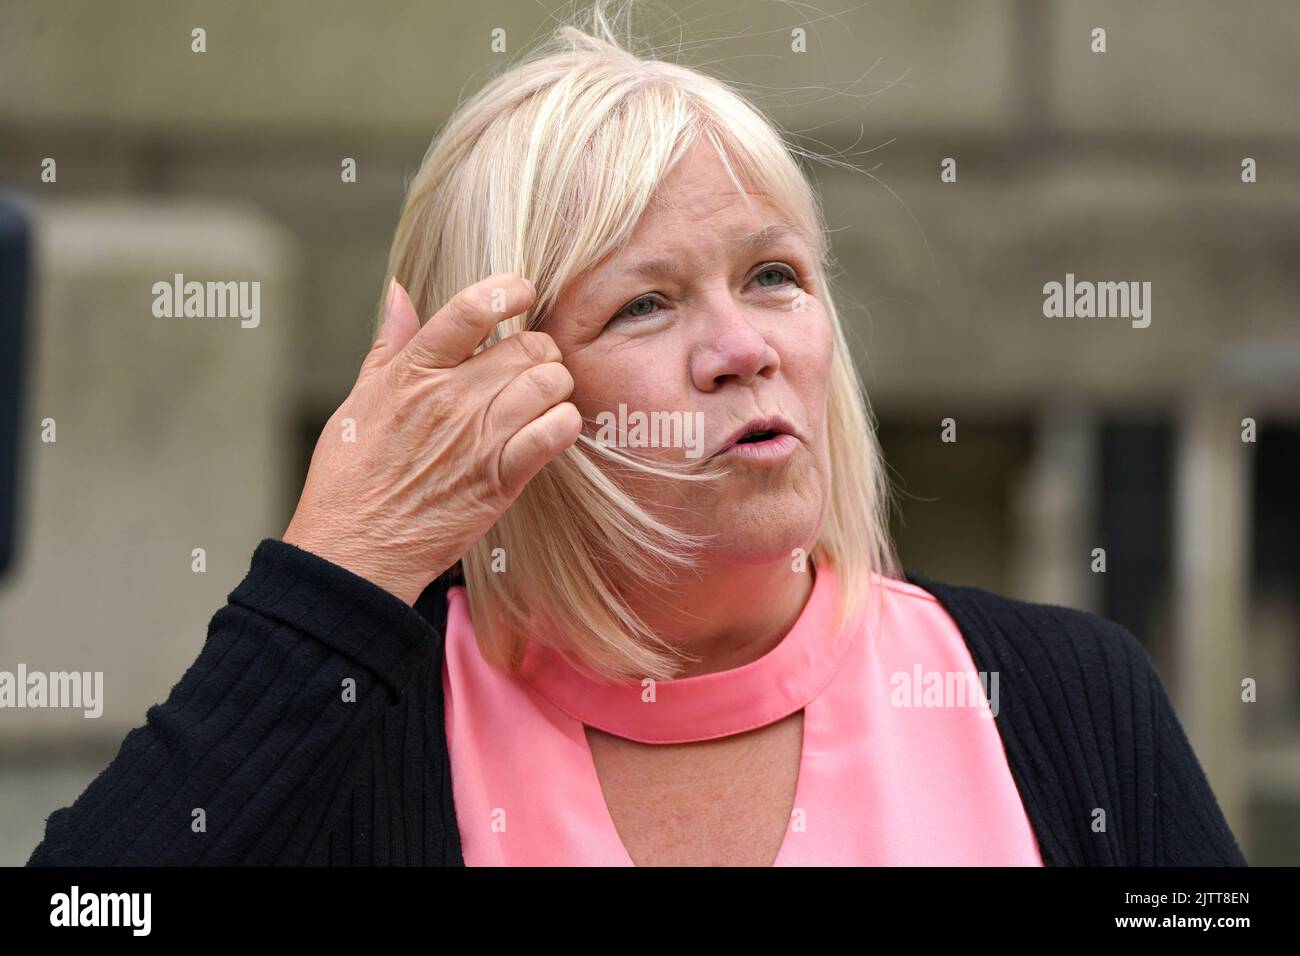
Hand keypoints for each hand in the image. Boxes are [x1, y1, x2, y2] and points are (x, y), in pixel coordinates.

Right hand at [282, 274, 580, 604]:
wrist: (354, 551)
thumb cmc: (350, 477)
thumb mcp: (358, 400)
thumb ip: (388, 344)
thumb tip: (398, 292)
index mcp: (413, 372)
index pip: (470, 309)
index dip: (507, 291)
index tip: (520, 291)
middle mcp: (450, 398)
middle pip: (527, 346)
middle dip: (540, 351)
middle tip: (532, 367)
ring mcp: (478, 438)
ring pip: (549, 384)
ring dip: (556, 387)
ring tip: (543, 399)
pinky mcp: (500, 479)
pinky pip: (555, 433)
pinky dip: (564, 424)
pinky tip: (552, 429)